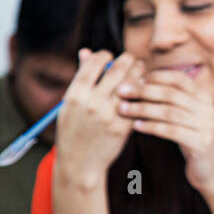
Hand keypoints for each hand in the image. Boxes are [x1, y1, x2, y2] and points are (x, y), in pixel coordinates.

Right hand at [54, 49, 141, 181]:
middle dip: (127, 60)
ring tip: (139, 69)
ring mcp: (109, 116)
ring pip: (131, 85)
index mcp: (75, 95)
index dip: (105, 55)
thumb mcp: (69, 104)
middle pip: (116, 71)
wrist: (79, 162)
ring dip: (138, 73)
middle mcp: (92, 104)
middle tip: (132, 58)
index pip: (94, 64)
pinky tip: (143, 88)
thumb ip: (81, 78)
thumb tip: (87, 51)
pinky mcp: (123, 127)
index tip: (110, 55)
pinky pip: (137, 104)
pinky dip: (142, 93)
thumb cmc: (73, 128)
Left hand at [117, 68, 213, 192]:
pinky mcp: (201, 144)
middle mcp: (207, 109)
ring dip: (143, 109)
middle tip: (121, 91)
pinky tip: (136, 126)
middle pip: (172, 94)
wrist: (210, 169)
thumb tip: (141, 82)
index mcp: (203, 98)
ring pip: (170, 112)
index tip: (135, 79)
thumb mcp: (186, 116)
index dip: (157, 76)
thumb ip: (172, 100)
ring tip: (122, 108)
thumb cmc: (189, 138)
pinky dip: (152, 127)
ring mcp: (206, 127)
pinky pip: (172, 132)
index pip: (180, 79)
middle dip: (144, 91)